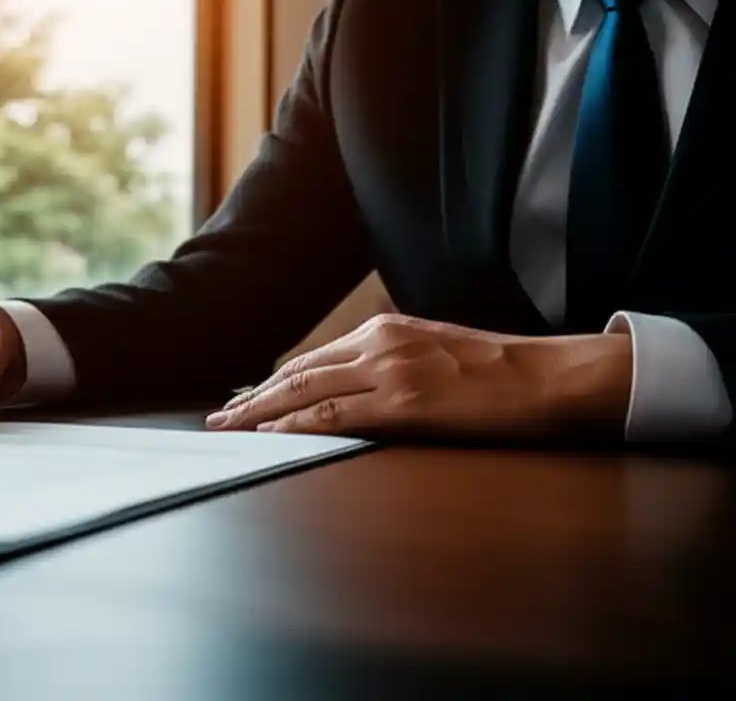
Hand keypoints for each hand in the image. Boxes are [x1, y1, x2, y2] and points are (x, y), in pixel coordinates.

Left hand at [207, 314, 631, 438]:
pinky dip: (297, 425)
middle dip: (254, 398)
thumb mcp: (433, 351)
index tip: (245, 399)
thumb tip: (357, 384)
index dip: (274, 382)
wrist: (547, 377)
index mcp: (385, 329)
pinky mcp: (405, 403)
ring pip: (306, 392)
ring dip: (260, 413)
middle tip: (220, 418)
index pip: (313, 358)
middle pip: (298, 372)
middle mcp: (379, 343)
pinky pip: (336, 415)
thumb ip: (392, 361)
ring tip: (228, 430)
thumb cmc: (498, 370)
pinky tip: (270, 436)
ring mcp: (390, 371)